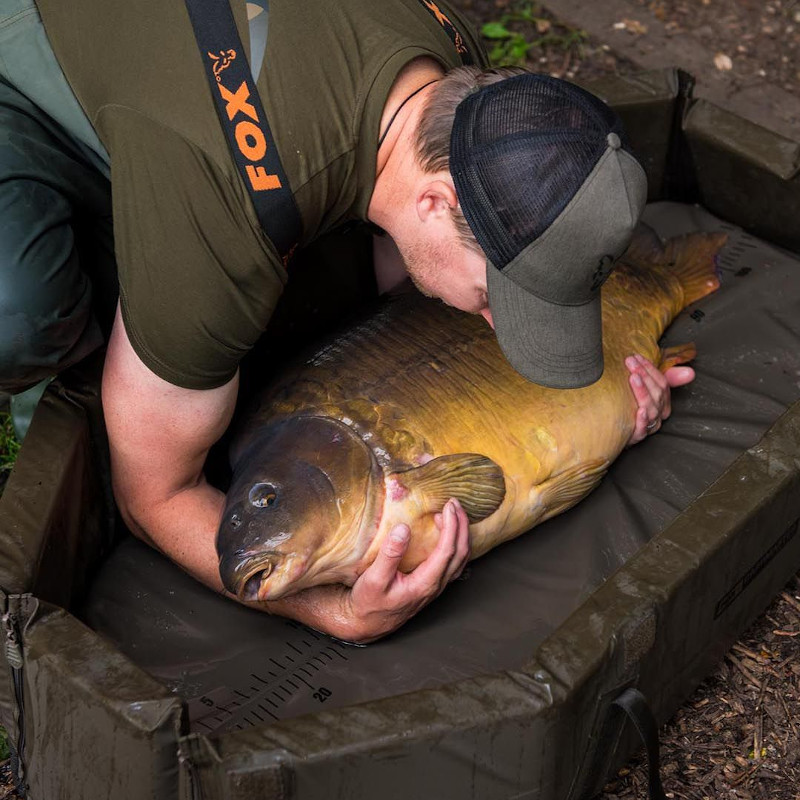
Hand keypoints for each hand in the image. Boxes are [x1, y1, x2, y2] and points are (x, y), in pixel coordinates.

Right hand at [340, 497, 470, 642]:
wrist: (366, 624)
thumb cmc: (368, 603)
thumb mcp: (373, 578)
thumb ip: (390, 554)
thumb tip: (403, 529)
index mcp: (424, 584)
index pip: (447, 551)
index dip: (451, 526)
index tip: (448, 507)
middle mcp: (435, 586)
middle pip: (460, 553)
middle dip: (461, 525)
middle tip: (454, 503)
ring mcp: (436, 587)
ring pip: (460, 559)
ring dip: (461, 534)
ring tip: (454, 513)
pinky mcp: (431, 585)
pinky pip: (453, 563)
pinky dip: (456, 544)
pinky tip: (449, 533)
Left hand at [625, 354, 693, 445]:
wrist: (619, 432)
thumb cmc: (634, 408)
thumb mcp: (649, 390)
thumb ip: (668, 378)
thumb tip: (691, 372)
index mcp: (663, 402)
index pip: (662, 384)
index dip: (650, 369)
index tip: (637, 357)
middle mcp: (658, 414)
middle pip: (656, 393)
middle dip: (644, 375)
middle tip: (631, 362)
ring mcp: (649, 425)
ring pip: (650, 408)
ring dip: (642, 392)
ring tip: (633, 378)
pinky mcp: (637, 436)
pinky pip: (642, 429)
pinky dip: (642, 420)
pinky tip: (640, 411)